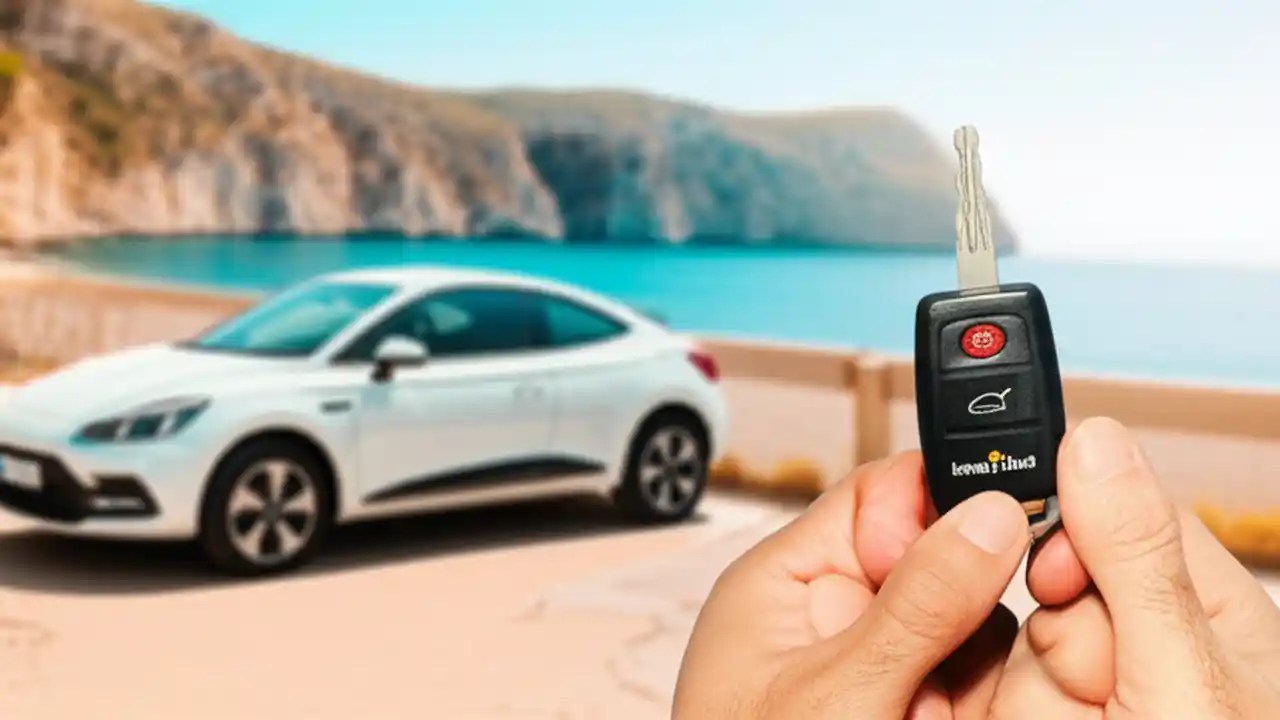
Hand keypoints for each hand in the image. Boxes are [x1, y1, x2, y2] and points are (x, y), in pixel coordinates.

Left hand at [673, 453, 1031, 718]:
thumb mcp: (835, 696)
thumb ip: (915, 608)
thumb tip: (990, 516)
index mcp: (787, 584)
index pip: (879, 497)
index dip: (946, 496)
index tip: (1018, 507)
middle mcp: (835, 618)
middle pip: (939, 560)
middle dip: (984, 591)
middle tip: (1032, 608)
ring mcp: (876, 672)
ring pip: (972, 629)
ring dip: (992, 661)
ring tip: (955, 702)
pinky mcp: (910, 714)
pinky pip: (973, 684)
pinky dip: (992, 700)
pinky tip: (981, 714)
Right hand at [992, 417, 1279, 717]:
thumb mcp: (1183, 673)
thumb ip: (1136, 558)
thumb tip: (1093, 441)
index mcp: (1209, 606)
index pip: (1112, 515)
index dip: (1070, 543)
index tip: (1060, 585)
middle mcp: (1147, 643)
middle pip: (1045, 588)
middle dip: (1059, 649)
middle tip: (1105, 703)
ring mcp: (1094, 688)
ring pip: (1013, 648)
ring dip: (1036, 702)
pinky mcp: (1042, 715)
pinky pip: (994, 692)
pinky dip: (1011, 718)